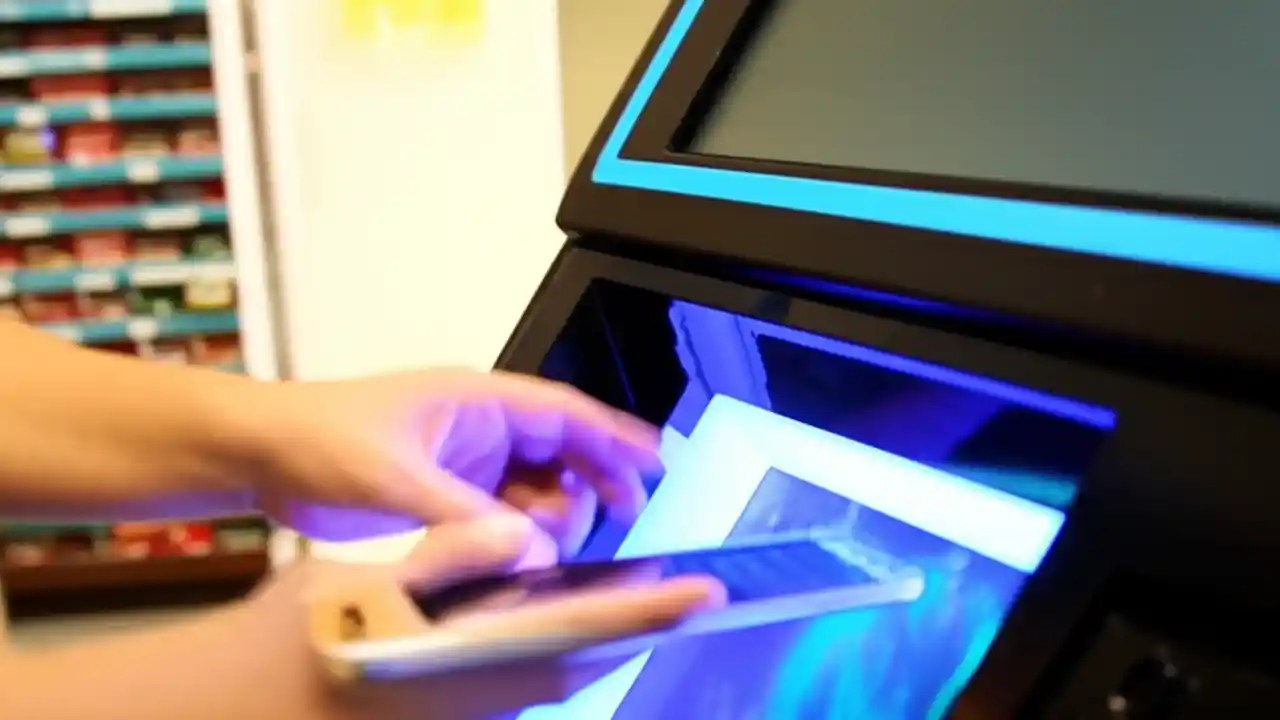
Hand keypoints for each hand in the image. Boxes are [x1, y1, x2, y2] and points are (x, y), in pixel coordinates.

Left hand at [246, 369, 662, 555]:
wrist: (262, 453)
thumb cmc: (321, 438)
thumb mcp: (394, 475)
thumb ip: (462, 514)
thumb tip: (532, 549)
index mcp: (476, 399)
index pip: (563, 411)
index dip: (613, 434)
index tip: (655, 458)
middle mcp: (479, 428)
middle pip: (560, 449)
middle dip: (596, 477)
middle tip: (626, 511)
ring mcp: (463, 462)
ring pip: (534, 487)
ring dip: (554, 513)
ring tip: (557, 544)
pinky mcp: (444, 494)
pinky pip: (501, 514)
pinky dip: (520, 534)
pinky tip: (526, 557)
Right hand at [258, 514, 723, 719]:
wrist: (241, 709)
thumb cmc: (295, 643)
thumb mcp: (363, 585)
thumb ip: (448, 559)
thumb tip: (523, 534)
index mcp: (468, 657)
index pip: (582, 628)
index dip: (647, 609)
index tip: (702, 592)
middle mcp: (482, 697)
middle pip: (584, 662)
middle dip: (636, 627)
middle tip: (678, 590)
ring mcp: (468, 715)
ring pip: (559, 678)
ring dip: (601, 640)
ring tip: (631, 599)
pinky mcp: (449, 719)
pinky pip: (527, 687)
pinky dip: (557, 652)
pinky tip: (552, 622)